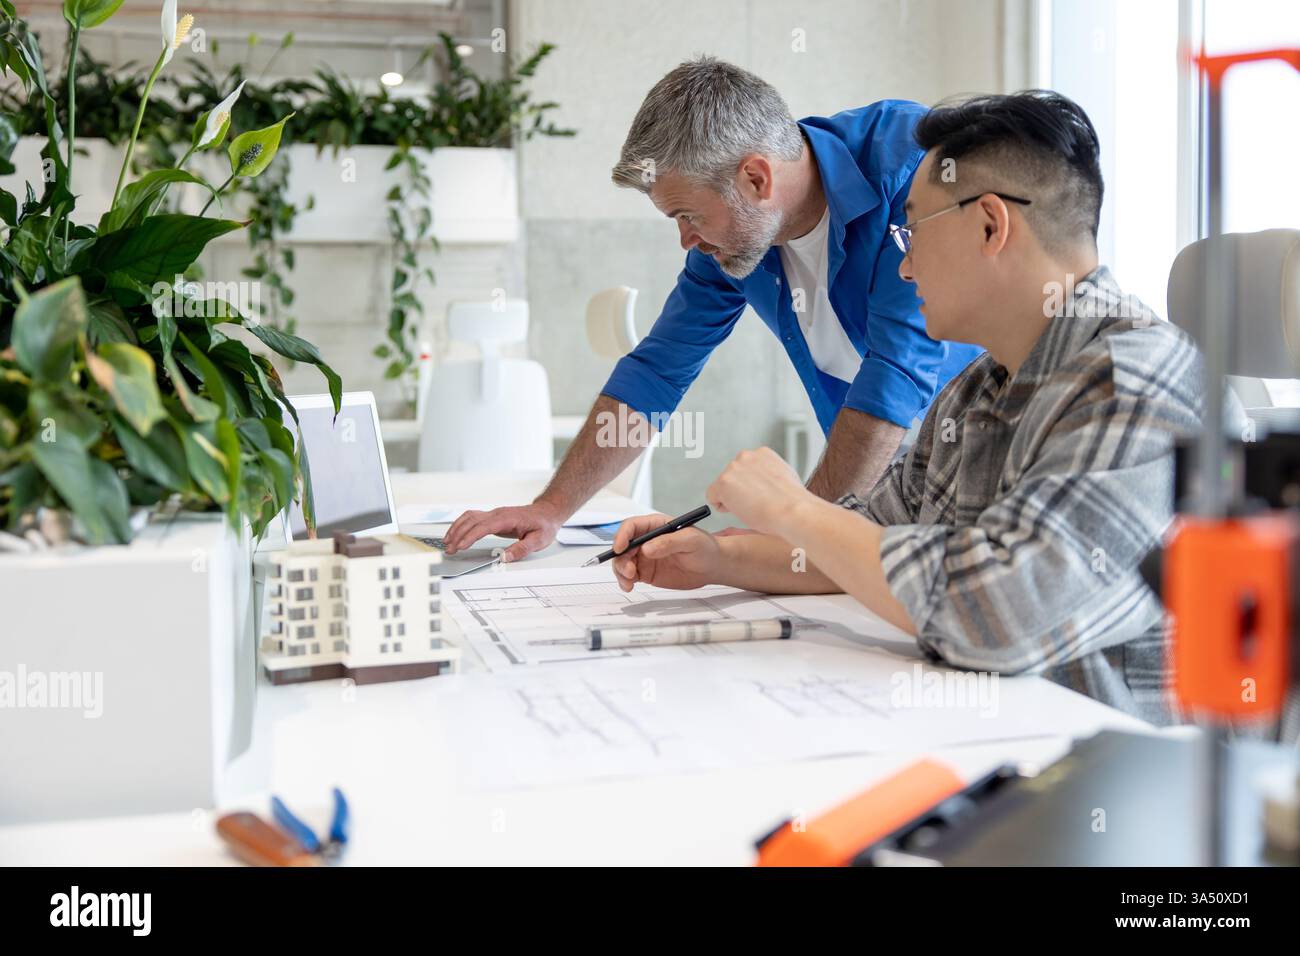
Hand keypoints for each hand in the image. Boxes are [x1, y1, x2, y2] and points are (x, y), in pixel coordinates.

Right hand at [442, 500, 564, 561]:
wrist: (547, 512)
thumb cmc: (543, 525)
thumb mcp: (539, 540)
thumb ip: (522, 549)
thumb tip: (504, 557)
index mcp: (508, 518)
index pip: (485, 526)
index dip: (471, 536)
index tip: (461, 546)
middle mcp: (498, 513)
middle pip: (472, 521)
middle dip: (458, 535)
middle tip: (450, 550)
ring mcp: (494, 514)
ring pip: (469, 517)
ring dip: (456, 529)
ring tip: (447, 543)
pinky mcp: (492, 517)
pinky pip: (472, 518)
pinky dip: (460, 525)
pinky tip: (454, 533)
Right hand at [610, 513, 722, 591]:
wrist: (712, 566)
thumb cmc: (705, 547)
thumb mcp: (691, 540)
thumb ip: (669, 542)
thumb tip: (647, 548)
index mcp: (655, 526)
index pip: (631, 526)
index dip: (622, 536)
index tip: (619, 548)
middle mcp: (646, 540)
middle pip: (623, 545)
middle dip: (620, 558)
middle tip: (629, 571)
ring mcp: (645, 557)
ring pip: (622, 561)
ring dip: (620, 571)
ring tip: (630, 581)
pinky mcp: (646, 572)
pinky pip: (629, 575)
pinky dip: (625, 581)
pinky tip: (629, 586)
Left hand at [706, 447, 814, 536]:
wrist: (792, 511)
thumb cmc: (791, 502)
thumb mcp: (785, 477)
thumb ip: (768, 474)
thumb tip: (761, 484)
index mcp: (762, 453)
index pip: (744, 468)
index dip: (749, 486)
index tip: (759, 495)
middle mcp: (746, 456)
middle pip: (731, 477)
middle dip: (739, 491)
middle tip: (755, 504)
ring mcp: (733, 468)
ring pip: (722, 487)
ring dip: (732, 499)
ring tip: (752, 507)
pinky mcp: (724, 482)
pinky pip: (712, 497)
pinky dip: (721, 506)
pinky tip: (739, 509)